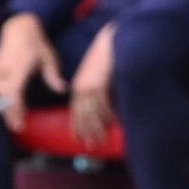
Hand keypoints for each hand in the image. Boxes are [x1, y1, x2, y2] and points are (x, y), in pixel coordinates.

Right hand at [0, 14, 65, 132]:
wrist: (19, 27)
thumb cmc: (37, 43)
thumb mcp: (49, 58)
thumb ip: (53, 75)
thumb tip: (63, 90)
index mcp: (20, 67)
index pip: (14, 93)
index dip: (16, 110)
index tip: (20, 123)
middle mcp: (6, 70)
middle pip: (3, 97)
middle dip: (9, 114)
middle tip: (18, 127)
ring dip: (4, 107)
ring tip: (14, 121)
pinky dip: (1, 99)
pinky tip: (8, 108)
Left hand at [69, 22, 115, 145]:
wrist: (109, 42)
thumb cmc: (106, 57)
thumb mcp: (95, 74)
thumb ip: (95, 88)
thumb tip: (100, 103)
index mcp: (78, 86)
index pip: (75, 111)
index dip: (77, 126)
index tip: (78, 138)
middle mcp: (80, 88)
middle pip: (82, 115)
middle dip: (87, 132)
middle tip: (90, 146)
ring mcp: (89, 86)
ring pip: (92, 112)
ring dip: (98, 127)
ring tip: (102, 139)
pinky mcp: (98, 84)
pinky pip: (103, 103)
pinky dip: (108, 114)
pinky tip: (113, 122)